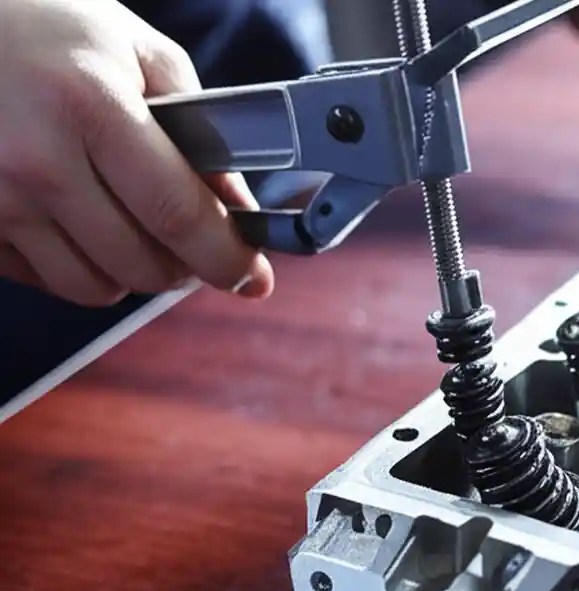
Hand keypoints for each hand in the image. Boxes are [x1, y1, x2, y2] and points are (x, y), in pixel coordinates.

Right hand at [0, 0, 272, 306]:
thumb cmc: (47, 25)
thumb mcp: (137, 51)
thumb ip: (201, 128)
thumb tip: (235, 206)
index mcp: (91, 106)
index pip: (177, 212)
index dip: (225, 257)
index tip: (252, 278)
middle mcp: (37, 160)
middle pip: (139, 263)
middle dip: (183, 266)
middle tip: (192, 244)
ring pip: (92, 286)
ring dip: (129, 272)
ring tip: (135, 231)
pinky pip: (42, 279)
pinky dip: (74, 265)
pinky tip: (79, 224)